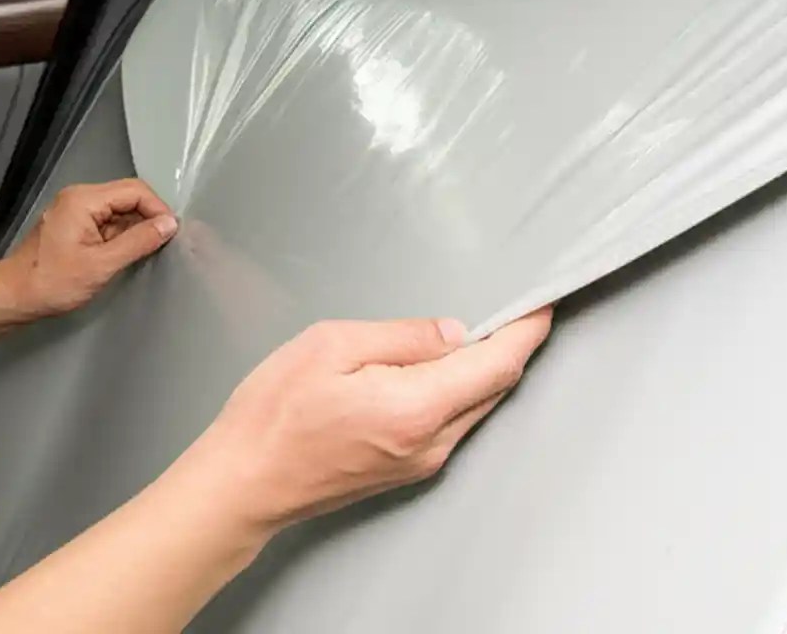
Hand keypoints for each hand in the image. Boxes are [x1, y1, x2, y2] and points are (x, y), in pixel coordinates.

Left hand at [0, 179, 176, 320]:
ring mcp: (75, 210)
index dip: (158, 209)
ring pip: (119, 211)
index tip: (171, 235)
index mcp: (83, 199)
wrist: (14, 296)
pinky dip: (121, 236)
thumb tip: (169, 224)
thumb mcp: (101, 265)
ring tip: (145, 254)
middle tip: (162, 246)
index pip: (135, 190)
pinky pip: (107, 222)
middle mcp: (79, 197)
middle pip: (127, 197)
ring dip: (135, 229)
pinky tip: (125, 255)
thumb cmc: (52, 282)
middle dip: (148, 219)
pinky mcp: (74, 224)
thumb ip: (138, 241)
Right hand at [190, 309, 553, 530]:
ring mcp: (422, 463)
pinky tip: (437, 369)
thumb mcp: (331, 347)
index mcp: (416, 408)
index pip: (498, 365)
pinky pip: (452, 424)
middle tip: (510, 307)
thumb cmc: (273, 417)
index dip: (527, 330)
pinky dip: (459, 392)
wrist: (243, 483)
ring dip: (484, 370)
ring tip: (470, 333)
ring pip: (476, 407)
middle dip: (510, 345)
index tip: (542, 303)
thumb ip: (402, 337)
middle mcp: (430, 443)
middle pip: (495, 387)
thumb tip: (453, 333)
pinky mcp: (408, 471)